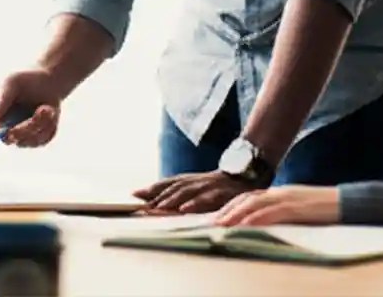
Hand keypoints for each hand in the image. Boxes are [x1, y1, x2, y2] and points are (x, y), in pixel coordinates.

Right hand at [0, 68, 63, 146]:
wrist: (48, 83)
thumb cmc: (25, 80)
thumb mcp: (12, 83)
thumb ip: (2, 100)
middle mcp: (3, 129)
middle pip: (7, 139)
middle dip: (22, 129)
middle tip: (34, 117)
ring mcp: (19, 136)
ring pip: (28, 140)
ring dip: (40, 123)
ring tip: (45, 107)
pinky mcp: (35, 140)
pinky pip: (42, 140)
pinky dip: (48, 125)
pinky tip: (48, 111)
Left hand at [133, 171, 257, 213]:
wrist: (247, 173)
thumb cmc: (219, 185)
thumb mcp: (198, 186)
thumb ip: (178, 191)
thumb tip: (153, 198)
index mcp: (190, 179)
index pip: (166, 183)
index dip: (151, 188)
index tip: (134, 195)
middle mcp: (196, 181)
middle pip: (173, 188)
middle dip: (156, 197)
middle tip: (142, 206)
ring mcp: (208, 186)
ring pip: (186, 192)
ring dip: (170, 200)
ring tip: (157, 208)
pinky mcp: (221, 193)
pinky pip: (206, 199)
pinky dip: (194, 203)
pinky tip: (184, 209)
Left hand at [215, 186, 340, 226]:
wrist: (348, 202)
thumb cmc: (324, 209)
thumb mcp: (298, 209)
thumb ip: (281, 212)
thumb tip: (265, 223)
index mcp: (279, 193)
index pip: (248, 197)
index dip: (230, 206)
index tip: (216, 217)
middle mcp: (279, 192)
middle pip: (246, 198)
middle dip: (227, 210)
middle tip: (211, 222)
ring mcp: (288, 197)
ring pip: (255, 203)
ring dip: (236, 214)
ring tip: (222, 224)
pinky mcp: (298, 207)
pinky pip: (273, 211)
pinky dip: (257, 217)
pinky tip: (246, 224)